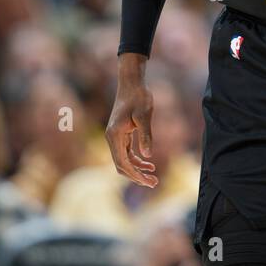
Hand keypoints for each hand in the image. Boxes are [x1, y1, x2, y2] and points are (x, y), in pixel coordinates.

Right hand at [106, 53, 158, 186]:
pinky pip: (127, 153)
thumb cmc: (139, 96)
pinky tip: (149, 164)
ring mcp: (115, 136)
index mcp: (114, 135)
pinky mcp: (121, 134)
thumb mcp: (144, 115)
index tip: (149, 181)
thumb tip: (147, 156)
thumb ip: (145, 135)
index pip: (122, 163)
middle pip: (121, 165)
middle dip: (136, 176)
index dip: (135, 175)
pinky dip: (137, 160)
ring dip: (137, 170)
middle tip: (154, 183)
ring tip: (153, 178)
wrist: (132, 82)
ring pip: (124, 160)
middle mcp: (112, 138)